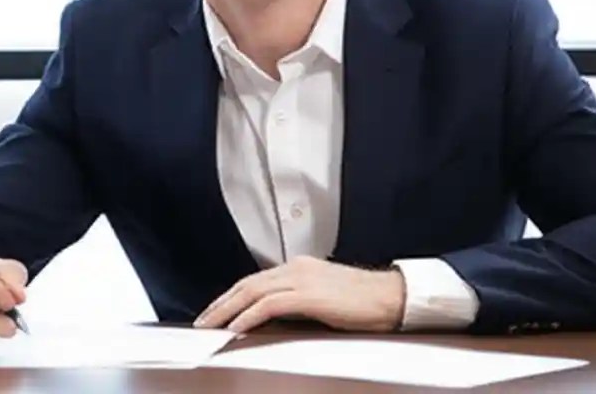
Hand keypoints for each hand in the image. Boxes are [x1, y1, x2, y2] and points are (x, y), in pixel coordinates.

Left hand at [193, 255, 405, 333]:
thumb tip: (273, 318)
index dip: (231, 296)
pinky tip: (237, 328)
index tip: (216, 311)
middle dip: (221, 303)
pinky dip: (249, 316)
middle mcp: (296, 268)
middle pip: (247, 284)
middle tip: (203, 321)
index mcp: (299, 267)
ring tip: (210, 326)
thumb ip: (298, 302)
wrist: (392, 298)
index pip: (255, 280)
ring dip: (227, 310)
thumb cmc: (364, 301)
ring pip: (252, 292)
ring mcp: (302, 279)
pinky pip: (270, 305)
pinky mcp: (309, 295)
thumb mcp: (324, 297)